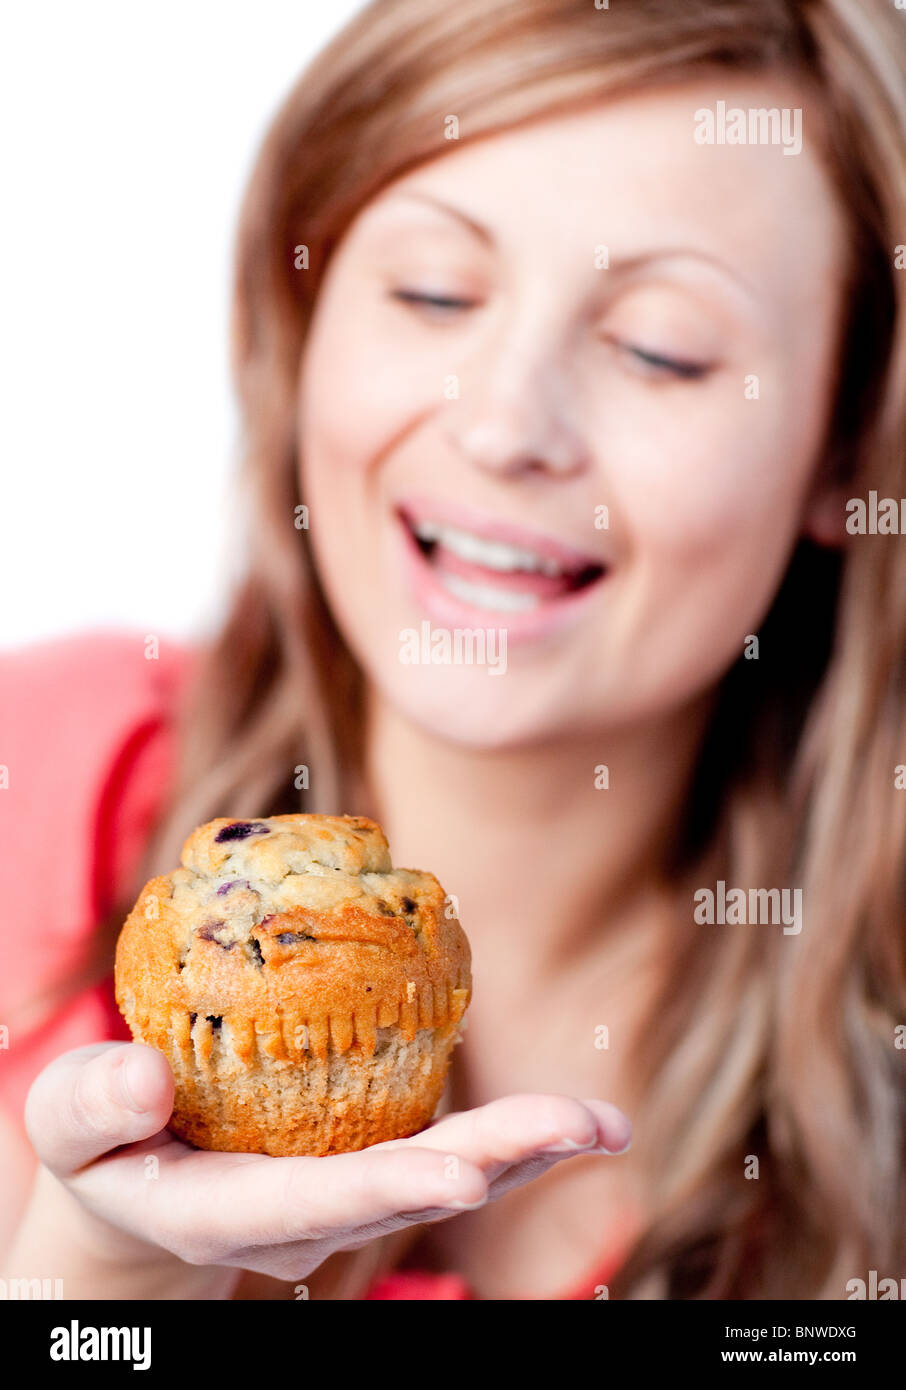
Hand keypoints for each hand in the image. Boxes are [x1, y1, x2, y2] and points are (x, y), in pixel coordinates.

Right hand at [25, 1041, 631, 1283]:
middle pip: (410, 1190)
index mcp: (231, 1210)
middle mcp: (307, 1218)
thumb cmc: (104, 1150)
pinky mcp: (369, 1162)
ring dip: (527, 1147)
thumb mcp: (73, 1129)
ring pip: (446, 1173)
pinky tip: (579, 1120)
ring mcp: (346, 1196)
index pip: (317, 1205)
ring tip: (606, 1122)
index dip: (389, 1186)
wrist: (138, 1191)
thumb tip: (143, 1075)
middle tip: (583, 1127)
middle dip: (499, 1158)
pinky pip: (449, 1148)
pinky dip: (515, 1135)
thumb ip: (91, 1107)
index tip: (463, 1172)